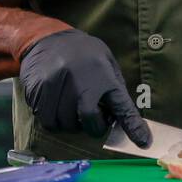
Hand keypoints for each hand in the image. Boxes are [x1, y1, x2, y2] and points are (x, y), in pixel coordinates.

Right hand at [18, 29, 151, 146]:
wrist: (47, 39)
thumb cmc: (83, 54)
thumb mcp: (106, 62)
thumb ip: (113, 88)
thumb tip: (120, 118)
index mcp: (103, 75)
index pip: (122, 106)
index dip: (133, 126)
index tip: (143, 142)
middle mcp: (80, 82)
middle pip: (89, 121)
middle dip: (94, 127)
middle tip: (93, 119)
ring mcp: (57, 87)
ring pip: (66, 125)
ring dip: (72, 124)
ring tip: (73, 107)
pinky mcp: (38, 92)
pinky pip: (47, 121)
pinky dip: (55, 121)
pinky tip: (58, 106)